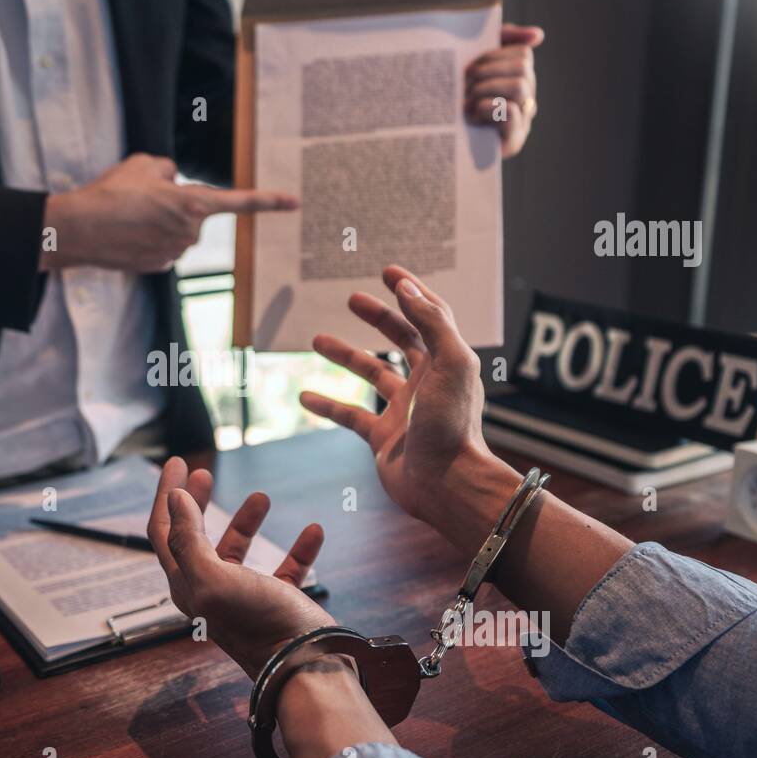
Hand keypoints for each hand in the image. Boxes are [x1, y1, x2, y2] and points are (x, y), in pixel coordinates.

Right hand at [41, 153, 297, 274]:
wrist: (79, 230)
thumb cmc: (110, 193)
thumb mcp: (142, 164)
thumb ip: (168, 168)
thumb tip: (174, 178)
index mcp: (193, 204)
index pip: (239, 202)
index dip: (269, 201)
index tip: (294, 202)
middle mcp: (190, 232)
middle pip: (194, 213)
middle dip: (175, 204)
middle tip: (141, 198)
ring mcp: (176, 252)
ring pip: (178, 231)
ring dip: (160, 222)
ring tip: (130, 216)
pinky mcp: (160, 266)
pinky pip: (164, 247)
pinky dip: (150, 239)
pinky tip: (128, 234)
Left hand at [146, 456, 328, 678]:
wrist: (304, 666)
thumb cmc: (257, 623)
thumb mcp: (214, 578)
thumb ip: (189, 538)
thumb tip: (177, 499)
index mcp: (187, 584)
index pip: (164, 531)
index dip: (167, 495)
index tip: (175, 462)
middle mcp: (211, 590)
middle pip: (195, 538)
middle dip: (197, 503)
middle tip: (204, 471)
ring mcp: (245, 596)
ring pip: (239, 550)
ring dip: (247, 521)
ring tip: (262, 496)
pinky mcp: (279, 603)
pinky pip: (286, 568)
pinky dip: (297, 548)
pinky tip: (313, 530)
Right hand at [300, 265, 508, 535]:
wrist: (446, 484)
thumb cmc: (452, 426)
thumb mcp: (450, 364)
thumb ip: (431, 323)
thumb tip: (406, 288)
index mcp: (446, 362)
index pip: (430, 316)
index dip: (412, 292)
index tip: (388, 273)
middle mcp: (426, 383)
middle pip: (401, 339)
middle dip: (378, 317)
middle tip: (352, 298)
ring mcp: (403, 411)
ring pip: (371, 374)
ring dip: (345, 355)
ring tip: (316, 339)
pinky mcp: (383, 438)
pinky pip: (350, 415)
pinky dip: (328, 404)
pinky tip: (304, 395)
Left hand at [464, 22, 544, 158]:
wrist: (437, 140)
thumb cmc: (456, 97)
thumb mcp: (475, 63)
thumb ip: (504, 40)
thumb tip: (538, 34)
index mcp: (519, 80)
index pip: (523, 55)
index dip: (494, 55)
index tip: (470, 67)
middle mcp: (526, 99)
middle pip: (522, 69)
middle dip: (488, 72)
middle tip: (465, 85)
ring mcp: (523, 121)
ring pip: (519, 86)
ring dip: (486, 89)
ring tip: (466, 102)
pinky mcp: (513, 142)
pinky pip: (511, 112)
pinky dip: (490, 107)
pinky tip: (473, 114)